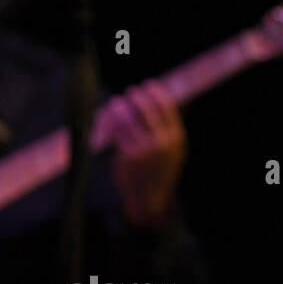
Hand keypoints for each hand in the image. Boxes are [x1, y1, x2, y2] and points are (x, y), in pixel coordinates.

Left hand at [104, 79, 186, 228]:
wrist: (149, 199)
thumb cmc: (157, 173)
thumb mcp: (172, 152)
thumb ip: (168, 130)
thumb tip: (165, 103)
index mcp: (176, 138)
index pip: (168, 107)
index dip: (157, 93)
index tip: (149, 84)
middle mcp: (162, 141)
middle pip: (147, 110)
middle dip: (137, 97)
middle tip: (129, 91)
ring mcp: (145, 148)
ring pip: (130, 119)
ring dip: (120, 108)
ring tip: (115, 103)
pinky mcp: (129, 155)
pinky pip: (118, 132)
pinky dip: (111, 122)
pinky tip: (106, 117)